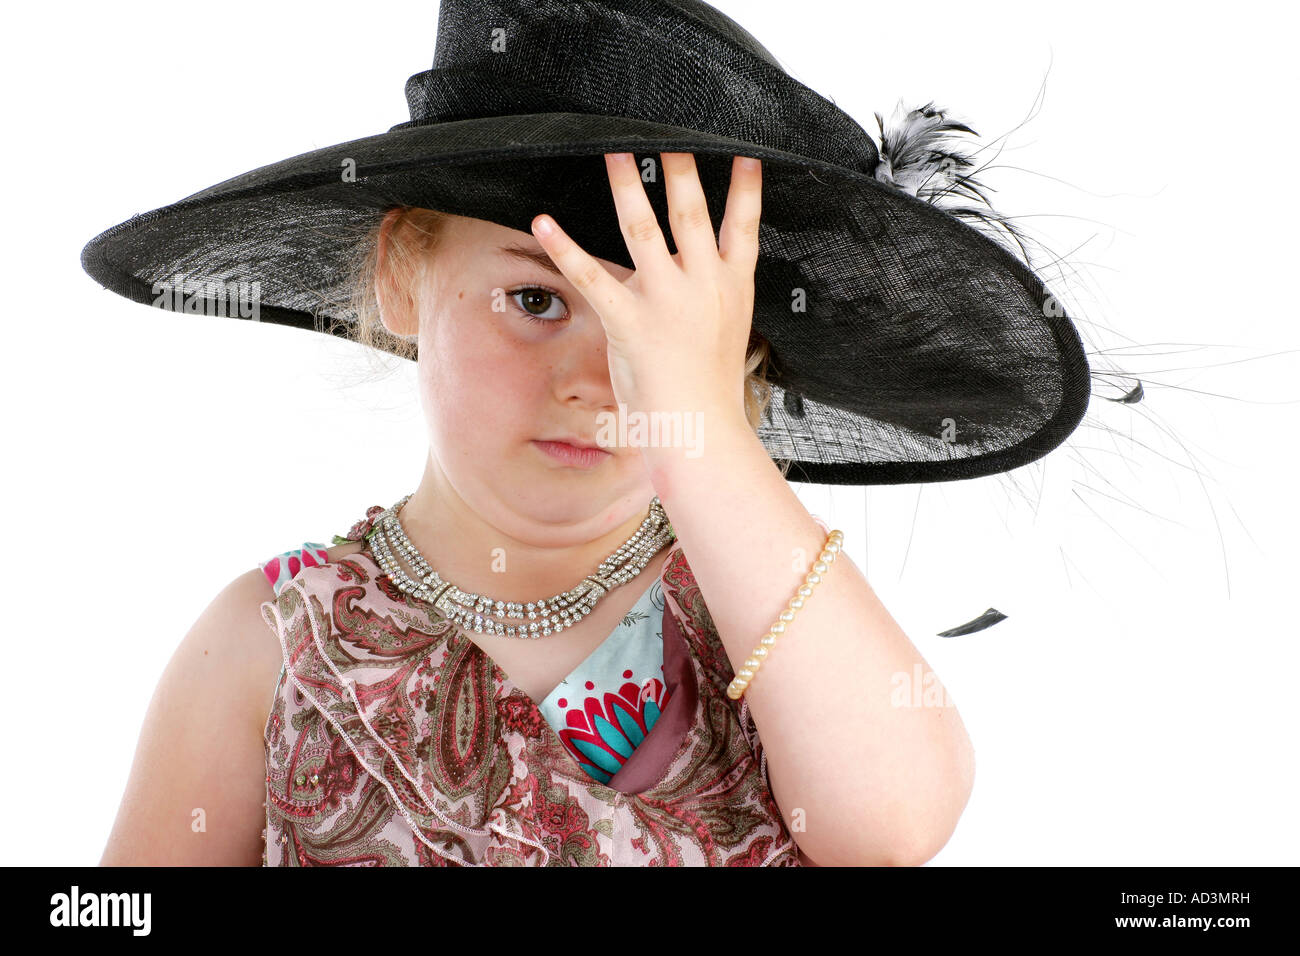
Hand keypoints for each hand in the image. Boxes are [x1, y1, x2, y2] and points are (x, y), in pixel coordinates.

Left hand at [529, 151, 762, 445]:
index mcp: (732, 288)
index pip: (744, 227)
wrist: (703, 433)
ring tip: (613, 150)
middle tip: (668, 130)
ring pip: (644, 228)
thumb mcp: (727, 335)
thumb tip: (705, 276)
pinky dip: (565, 247)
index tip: (745, 151)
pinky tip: (543, 221)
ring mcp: (667, 302)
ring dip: (627, 186)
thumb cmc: (711, 391)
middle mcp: (703, 286)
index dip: (745, 188)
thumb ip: (714, 298)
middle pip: (691, 212)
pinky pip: (591, 276)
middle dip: (679, 168)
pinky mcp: (630, 322)